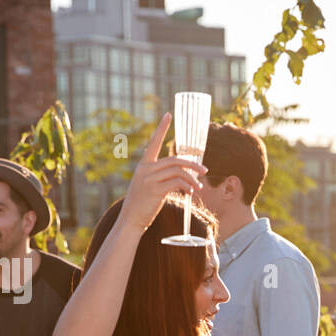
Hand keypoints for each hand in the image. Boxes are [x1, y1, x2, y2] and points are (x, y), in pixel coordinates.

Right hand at [120, 113, 206, 231]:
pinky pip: (177, 183)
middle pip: (174, 159)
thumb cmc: (142, 205)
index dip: (162, 128)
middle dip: (192, 163)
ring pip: (178, 171)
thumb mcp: (148, 186)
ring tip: (199, 187)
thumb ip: (160, 177)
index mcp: (144, 165)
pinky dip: (187, 187)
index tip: (168, 114)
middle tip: (205, 169)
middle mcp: (146, 169)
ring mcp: (150, 179)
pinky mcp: (155, 190)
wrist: (130, 220)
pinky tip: (190, 193)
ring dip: (192, 178)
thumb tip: (182, 175)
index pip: (153, 142)